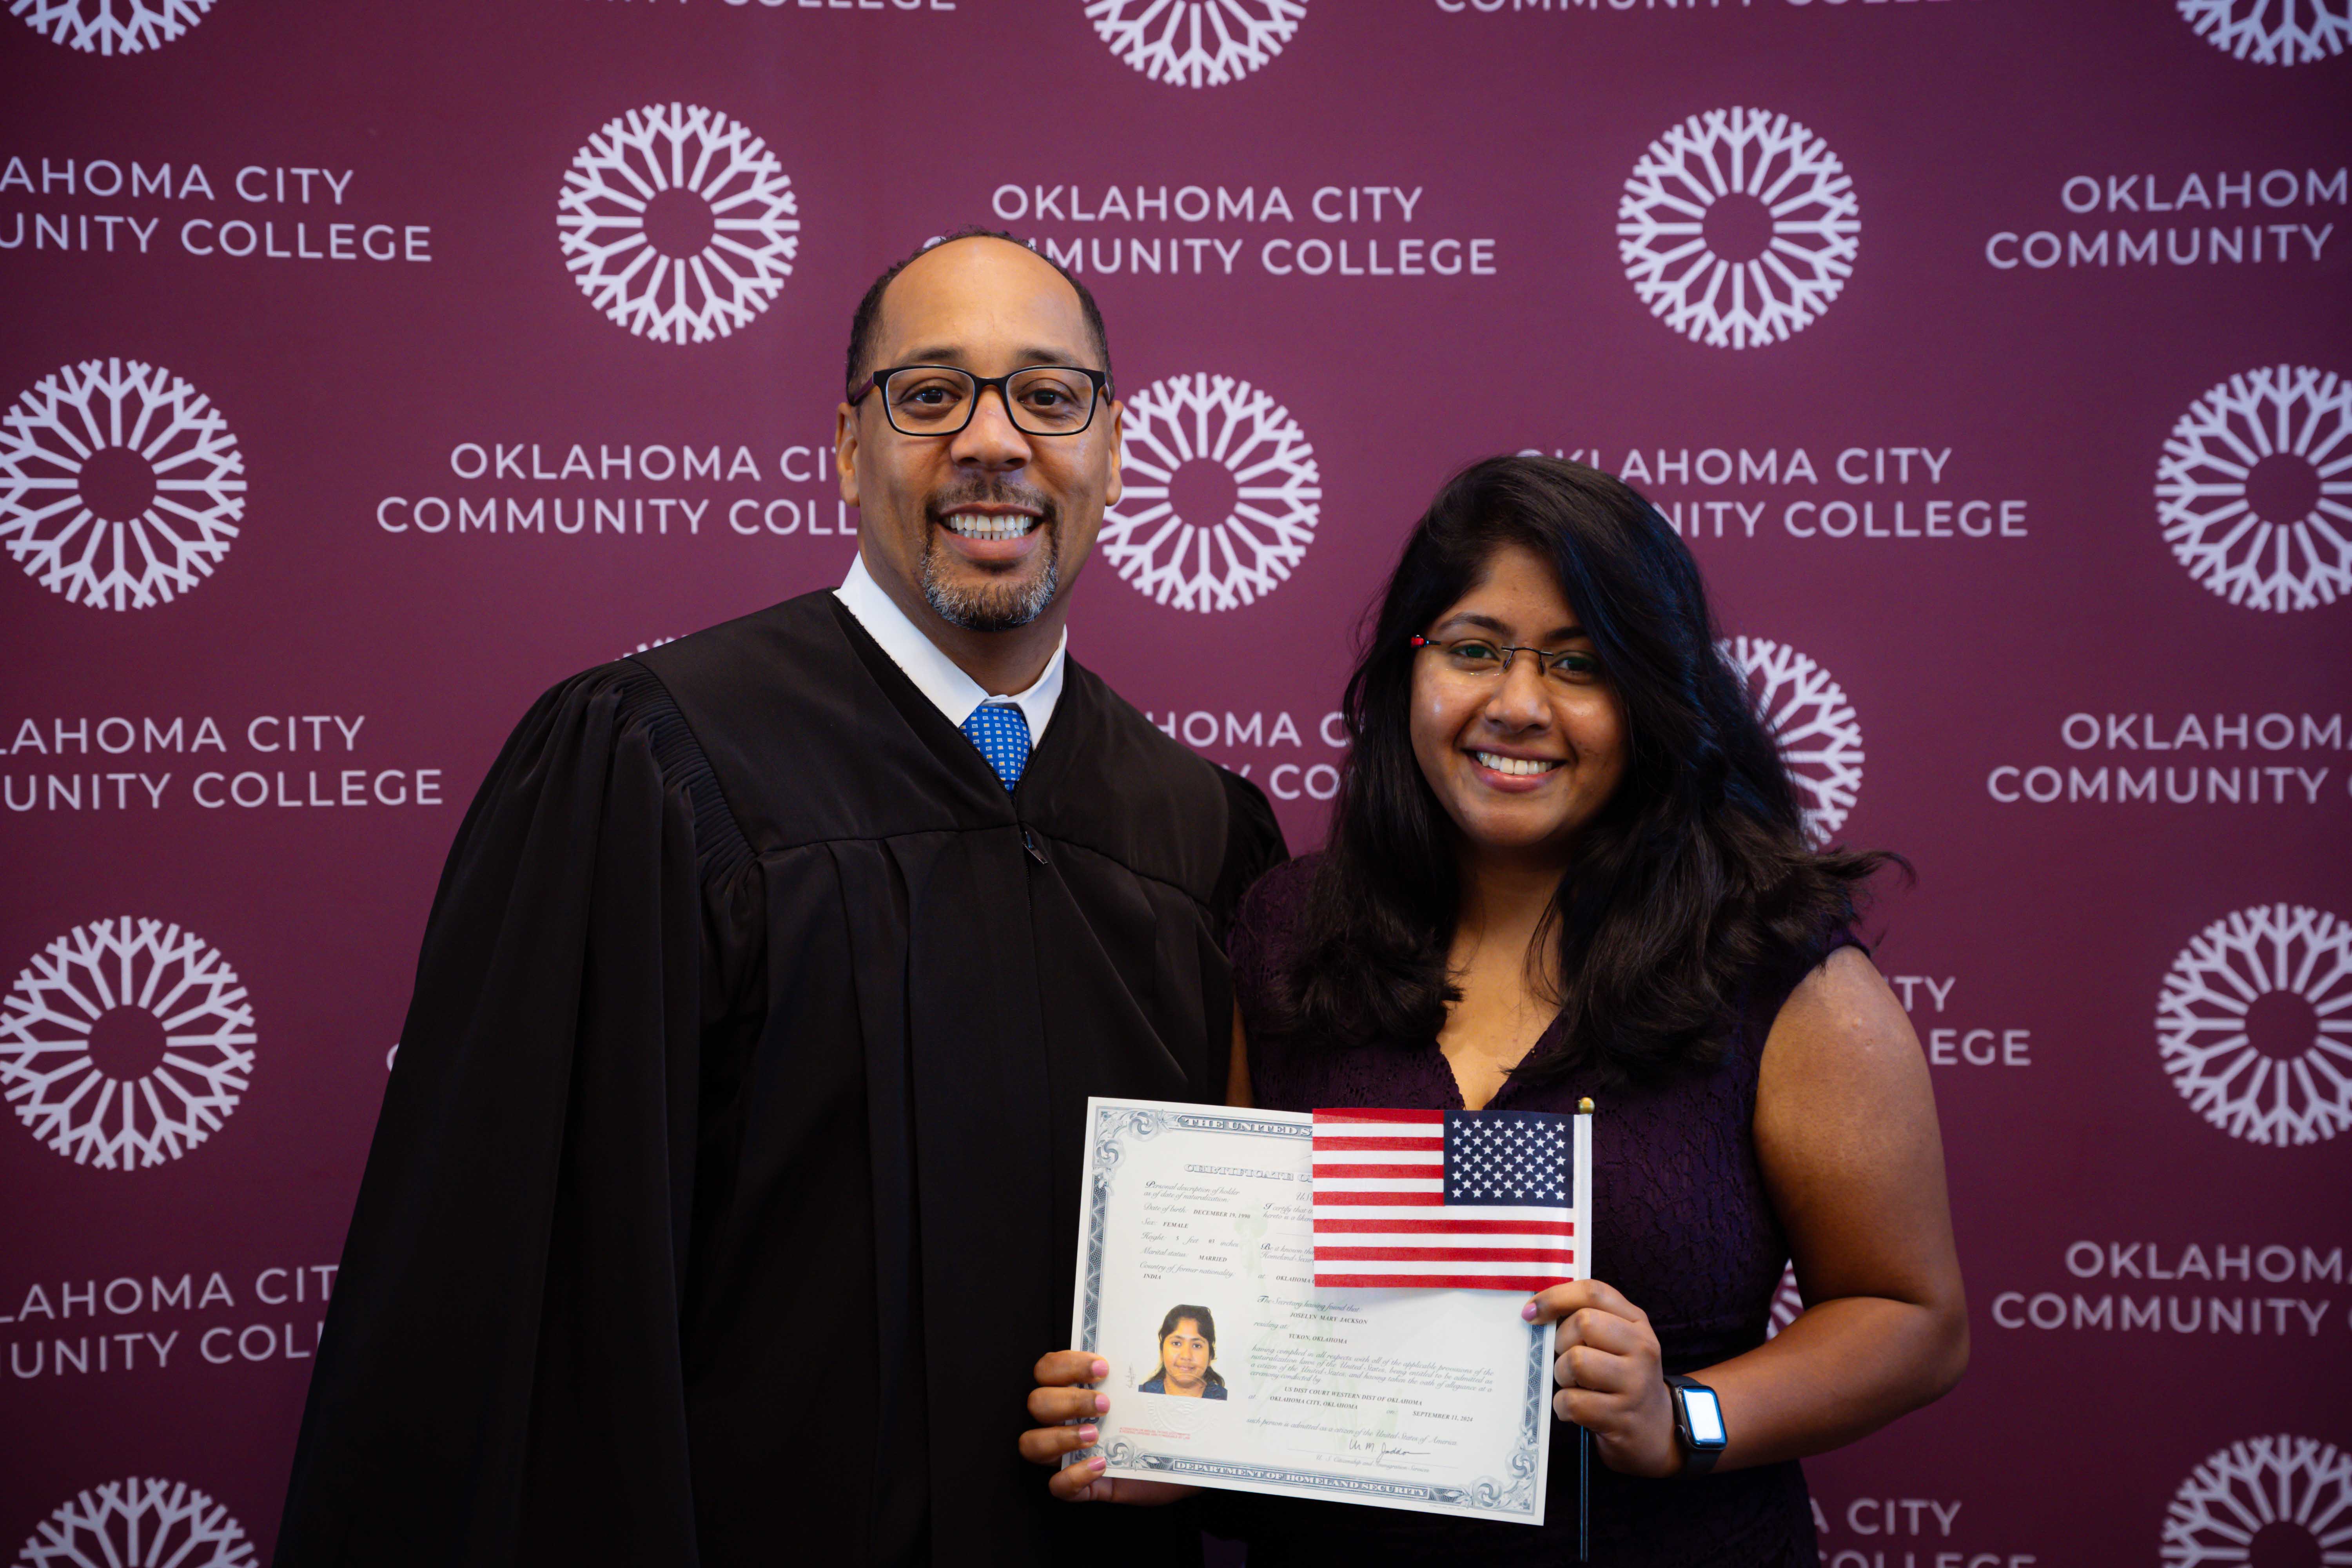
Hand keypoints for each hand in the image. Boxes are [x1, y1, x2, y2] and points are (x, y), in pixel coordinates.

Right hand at [1019, 1350, 1198, 1504]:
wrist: (1185, 1463)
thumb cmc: (1164, 1420)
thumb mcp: (1153, 1391)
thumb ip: (1142, 1370)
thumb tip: (1152, 1344)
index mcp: (1076, 1389)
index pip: (1047, 1368)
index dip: (1066, 1365)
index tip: (1103, 1368)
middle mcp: (1065, 1420)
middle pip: (1037, 1403)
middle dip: (1068, 1401)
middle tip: (1105, 1405)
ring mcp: (1070, 1454)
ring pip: (1032, 1444)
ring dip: (1060, 1437)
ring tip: (1094, 1435)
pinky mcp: (1083, 1486)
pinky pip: (1058, 1486)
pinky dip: (1074, 1476)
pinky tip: (1101, 1466)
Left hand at [1525, 1280, 1680, 1478]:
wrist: (1656, 1429)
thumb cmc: (1622, 1376)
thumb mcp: (1617, 1340)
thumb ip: (1587, 1316)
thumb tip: (1534, 1310)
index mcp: (1637, 1322)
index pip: (1593, 1292)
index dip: (1555, 1297)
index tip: (1531, 1312)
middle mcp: (1642, 1348)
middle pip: (1582, 1323)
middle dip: (1561, 1341)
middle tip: (1565, 1357)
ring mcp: (1635, 1384)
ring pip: (1575, 1361)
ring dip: (1561, 1374)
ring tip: (1573, 1384)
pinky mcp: (1621, 1417)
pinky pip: (1572, 1402)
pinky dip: (1563, 1406)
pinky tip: (1575, 1408)